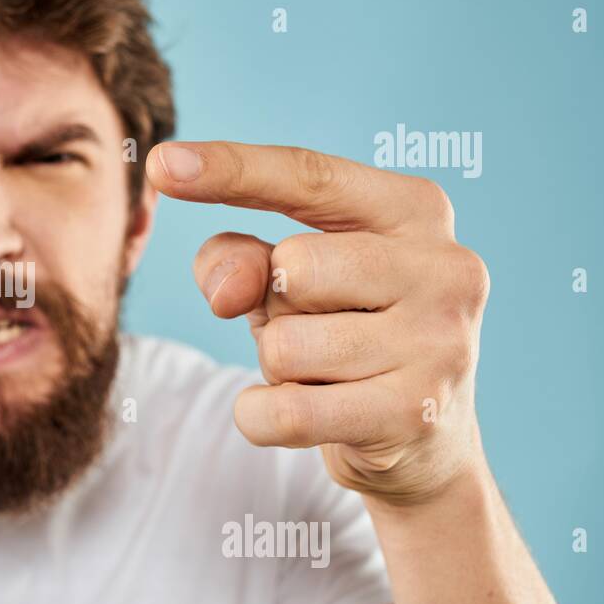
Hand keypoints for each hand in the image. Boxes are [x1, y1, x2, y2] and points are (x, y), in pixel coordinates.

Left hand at [146, 142, 489, 504]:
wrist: (423, 440)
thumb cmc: (345, 333)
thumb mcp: (284, 282)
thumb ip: (237, 260)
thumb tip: (229, 290)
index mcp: (416, 209)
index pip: (309, 176)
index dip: (230, 169)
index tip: (158, 164)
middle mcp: (445, 266)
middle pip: (292, 267)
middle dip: (277, 307)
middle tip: (319, 329)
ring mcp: (440, 343)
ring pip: (285, 346)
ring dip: (277, 368)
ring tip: (325, 374)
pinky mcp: (415, 413)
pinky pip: (285, 412)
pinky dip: (260, 417)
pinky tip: (298, 415)